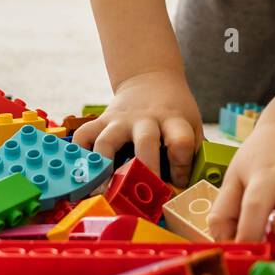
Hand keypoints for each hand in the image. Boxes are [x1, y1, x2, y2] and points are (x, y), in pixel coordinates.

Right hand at [73, 70, 201, 187]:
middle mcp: (146, 119)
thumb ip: (194, 153)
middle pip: (145, 142)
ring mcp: (120, 120)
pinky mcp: (101, 120)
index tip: (179, 183)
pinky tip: (83, 173)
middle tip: (142, 195)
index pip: (181, 141)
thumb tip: (194, 189)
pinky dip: (80, 154)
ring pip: (107, 141)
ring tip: (103, 192)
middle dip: (144, 170)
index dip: (182, 165)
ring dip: (105, 167)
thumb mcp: (192, 124)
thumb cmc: (174, 111)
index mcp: (174, 120)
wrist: (150, 79)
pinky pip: (83, 136)